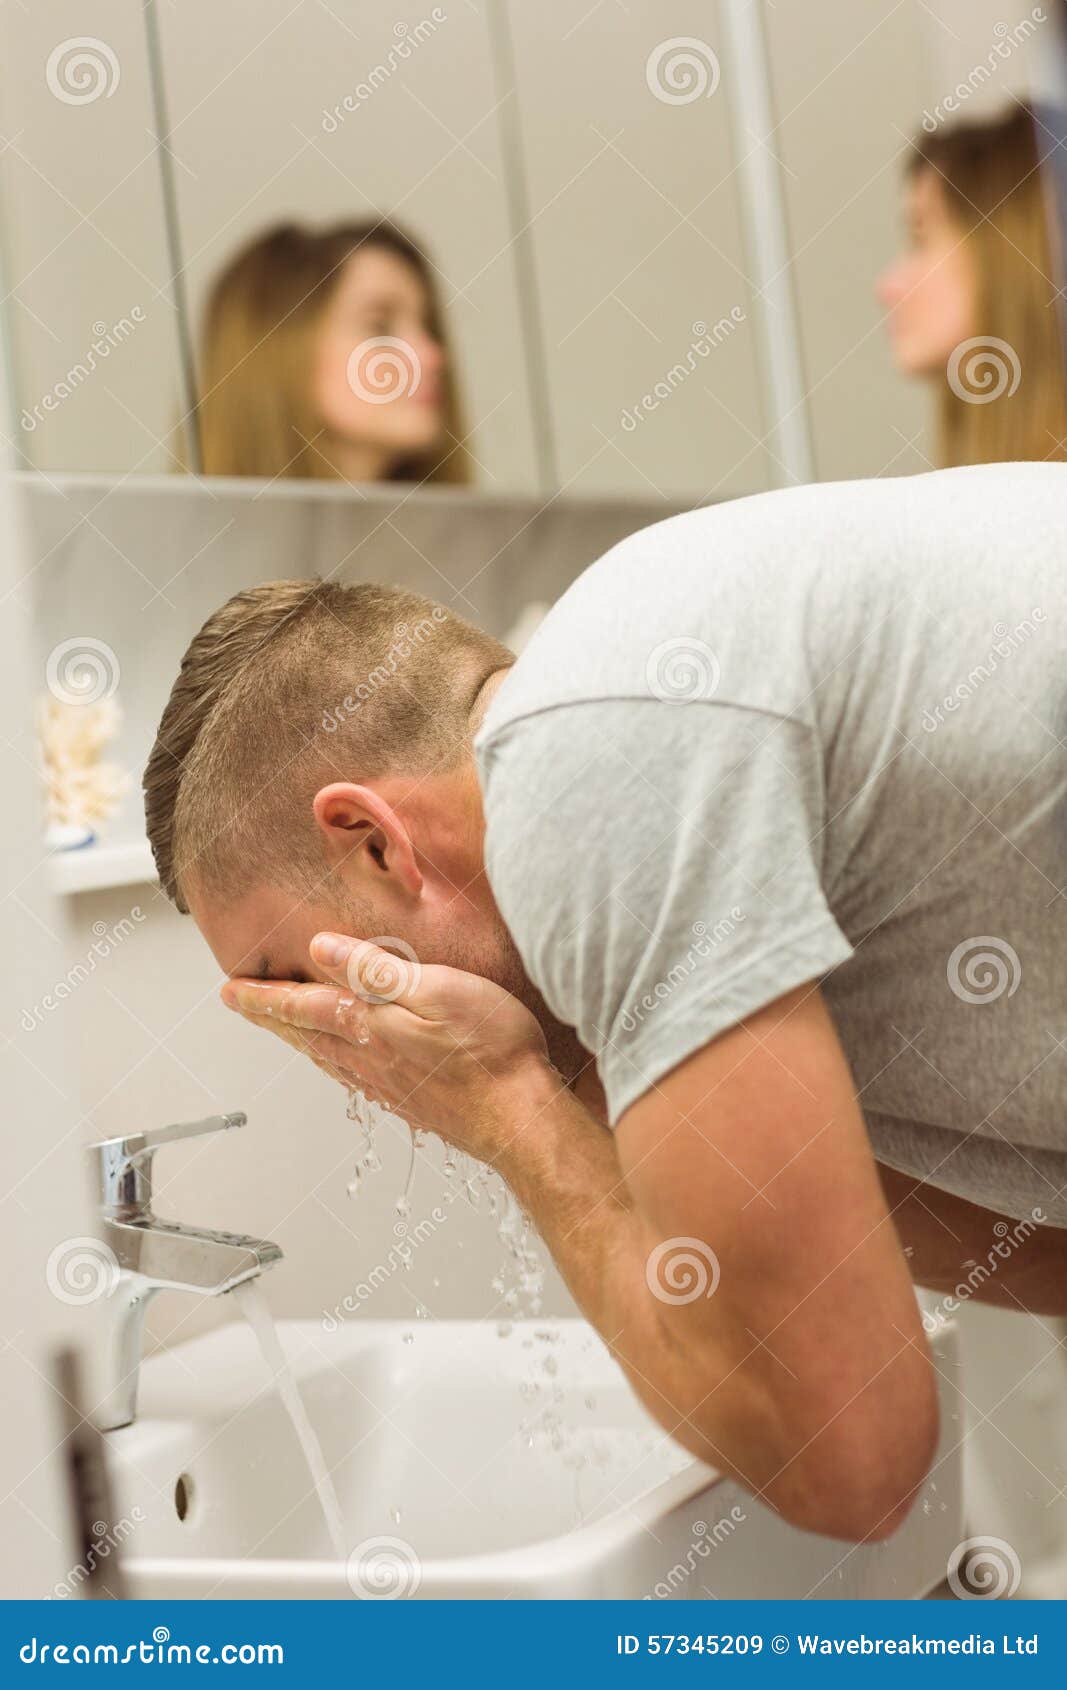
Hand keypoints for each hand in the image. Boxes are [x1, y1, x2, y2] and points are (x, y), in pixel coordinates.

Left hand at [221, 932, 555, 1162]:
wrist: (520, 1117)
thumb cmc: (488, 1049)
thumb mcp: (434, 989)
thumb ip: (375, 970)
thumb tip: (321, 948)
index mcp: (368, 1028)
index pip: (303, 1005)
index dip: (265, 995)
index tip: (231, 990)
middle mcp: (369, 1061)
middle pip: (307, 1034)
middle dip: (272, 1016)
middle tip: (241, 1005)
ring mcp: (389, 1086)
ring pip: (328, 1056)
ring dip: (300, 1038)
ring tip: (284, 1027)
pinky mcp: (412, 1101)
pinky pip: (354, 1075)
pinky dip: (333, 1060)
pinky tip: (344, 1061)